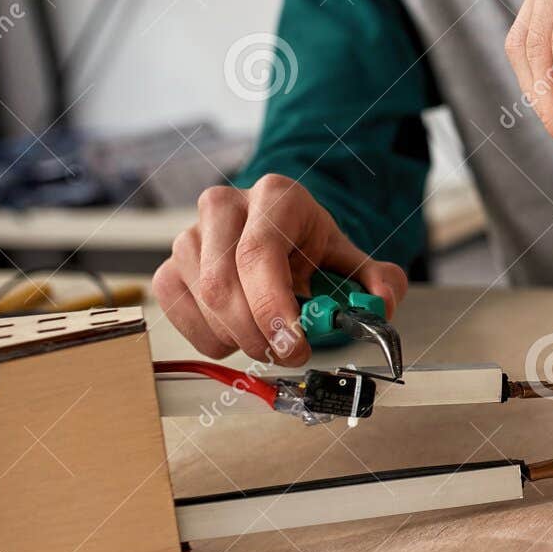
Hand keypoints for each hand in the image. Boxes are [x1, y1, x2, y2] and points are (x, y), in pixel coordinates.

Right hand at [153, 175, 407, 364]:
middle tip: (289, 354)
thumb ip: (376, 281)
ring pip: (204, 304)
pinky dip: (215, 340)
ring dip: (240, 338)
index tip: (294, 343)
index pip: (259, 253)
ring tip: (270, 336)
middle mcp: (223, 208)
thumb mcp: (348, 257)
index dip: (272, 305)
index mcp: (274, 197)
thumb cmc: (309, 245)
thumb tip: (383, 303)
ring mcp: (189, 237)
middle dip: (258, 333)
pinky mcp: (170, 268)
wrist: (278, 233)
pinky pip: (183, 317)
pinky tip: (241, 332)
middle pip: (223, 284)